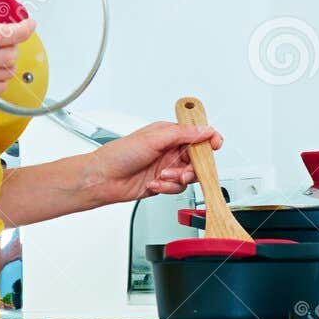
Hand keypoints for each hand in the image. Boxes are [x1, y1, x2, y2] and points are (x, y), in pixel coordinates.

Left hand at [89, 120, 222, 206]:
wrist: (103, 179)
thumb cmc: (119, 154)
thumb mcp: (153, 138)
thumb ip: (182, 134)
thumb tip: (204, 130)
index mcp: (169, 133)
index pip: (197, 134)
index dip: (209, 139)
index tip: (215, 144)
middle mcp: (170, 149)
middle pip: (198, 158)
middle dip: (193, 166)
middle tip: (184, 170)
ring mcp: (167, 167)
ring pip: (189, 175)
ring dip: (178, 178)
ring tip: (163, 177)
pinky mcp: (163, 183)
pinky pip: (177, 187)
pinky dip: (167, 187)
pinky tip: (154, 184)